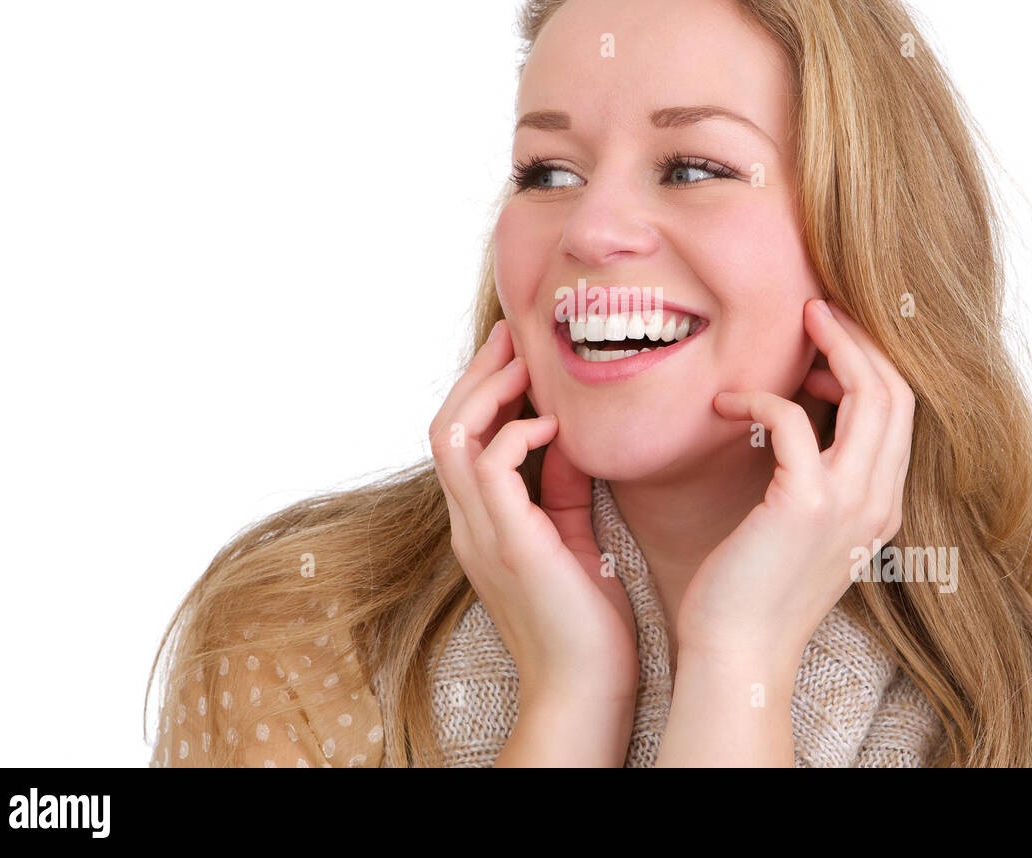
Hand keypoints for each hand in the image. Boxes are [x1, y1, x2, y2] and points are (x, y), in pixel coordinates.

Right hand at [429, 320, 638, 712]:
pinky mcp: (508, 545)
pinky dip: (515, 434)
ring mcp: (481, 535)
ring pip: (454, 436)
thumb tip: (568, 437)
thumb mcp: (573, 539)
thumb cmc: (587, 625)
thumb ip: (562, 489)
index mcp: (481, 525)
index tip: (518, 355)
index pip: (460, 440)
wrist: (585, 693)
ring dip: (488, 391)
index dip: (481, 391)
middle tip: (514, 338)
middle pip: (445, 426)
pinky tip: (551, 427)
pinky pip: (490, 466)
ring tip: (526, 365)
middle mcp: (469, 525)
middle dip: (477, 374)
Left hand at [675, 299, 915, 669]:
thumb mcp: (800, 525)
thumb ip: (814, 474)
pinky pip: (793, 420)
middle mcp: (879, 500)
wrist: (738, 653)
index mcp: (882, 504)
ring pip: (870, 393)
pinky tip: (726, 403)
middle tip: (817, 308)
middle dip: (862, 339)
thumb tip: (799, 412)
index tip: (829, 337)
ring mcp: (850, 502)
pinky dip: (761, 399)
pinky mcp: (806, 504)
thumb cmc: (753, 587)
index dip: (871, 361)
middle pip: (898, 391)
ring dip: (833, 346)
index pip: (902, 411)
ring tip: (796, 323)